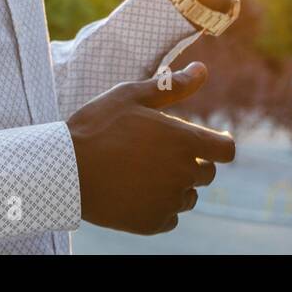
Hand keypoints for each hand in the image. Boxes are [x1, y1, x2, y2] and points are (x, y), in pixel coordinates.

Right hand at [67, 62, 234, 234]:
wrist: (65, 170)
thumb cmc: (97, 127)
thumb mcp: (132, 96)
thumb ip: (172, 86)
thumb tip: (202, 69)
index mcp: (184, 141)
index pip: (226, 150)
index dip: (221, 144)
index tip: (212, 142)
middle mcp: (183, 174)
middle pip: (206, 173)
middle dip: (192, 163)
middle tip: (160, 153)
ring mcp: (168, 201)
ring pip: (188, 196)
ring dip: (176, 185)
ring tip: (143, 173)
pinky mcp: (153, 223)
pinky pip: (170, 217)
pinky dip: (159, 206)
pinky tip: (136, 192)